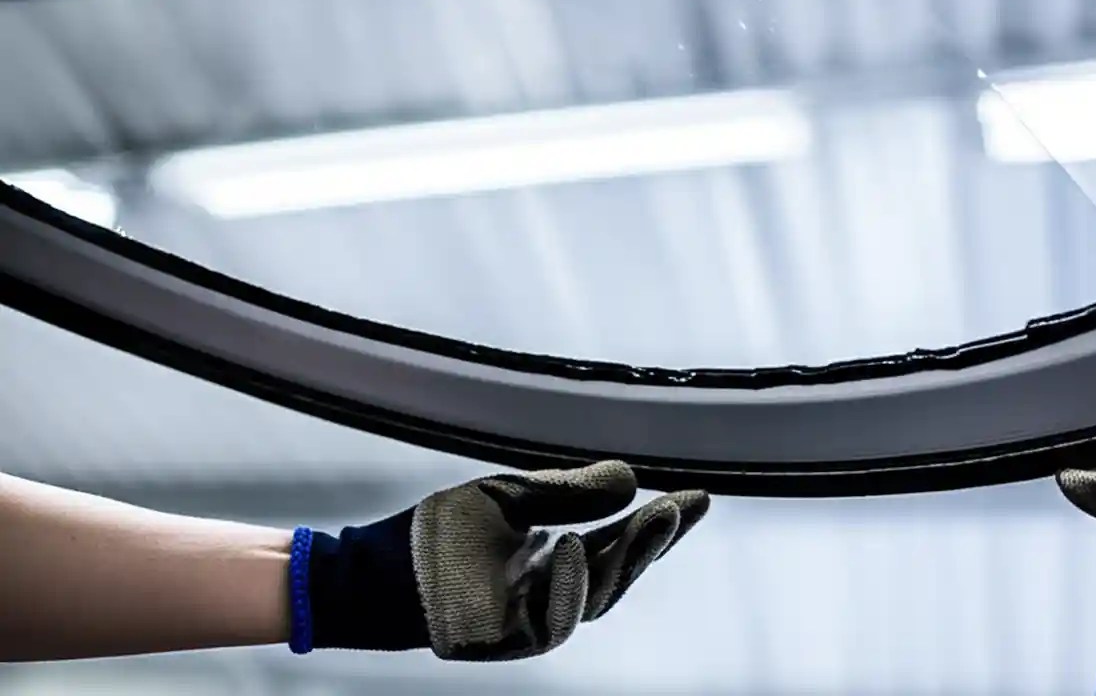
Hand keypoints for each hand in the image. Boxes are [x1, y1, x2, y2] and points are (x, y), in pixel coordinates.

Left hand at [289, 461, 709, 659]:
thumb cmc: (438, 537)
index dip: (660, 523)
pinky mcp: (505, 640)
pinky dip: (567, 584)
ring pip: (595, 595)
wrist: (374, 571)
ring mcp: (532, 619)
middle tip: (688, 505)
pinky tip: (578, 546)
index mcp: (559, 560)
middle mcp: (554, 593)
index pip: (622, 542)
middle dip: (656, 539)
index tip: (699, 497)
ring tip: (654, 516)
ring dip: (626, 557)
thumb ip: (567, 491)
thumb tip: (630, 477)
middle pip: (621, 571)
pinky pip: (550, 618)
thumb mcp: (509, 499)